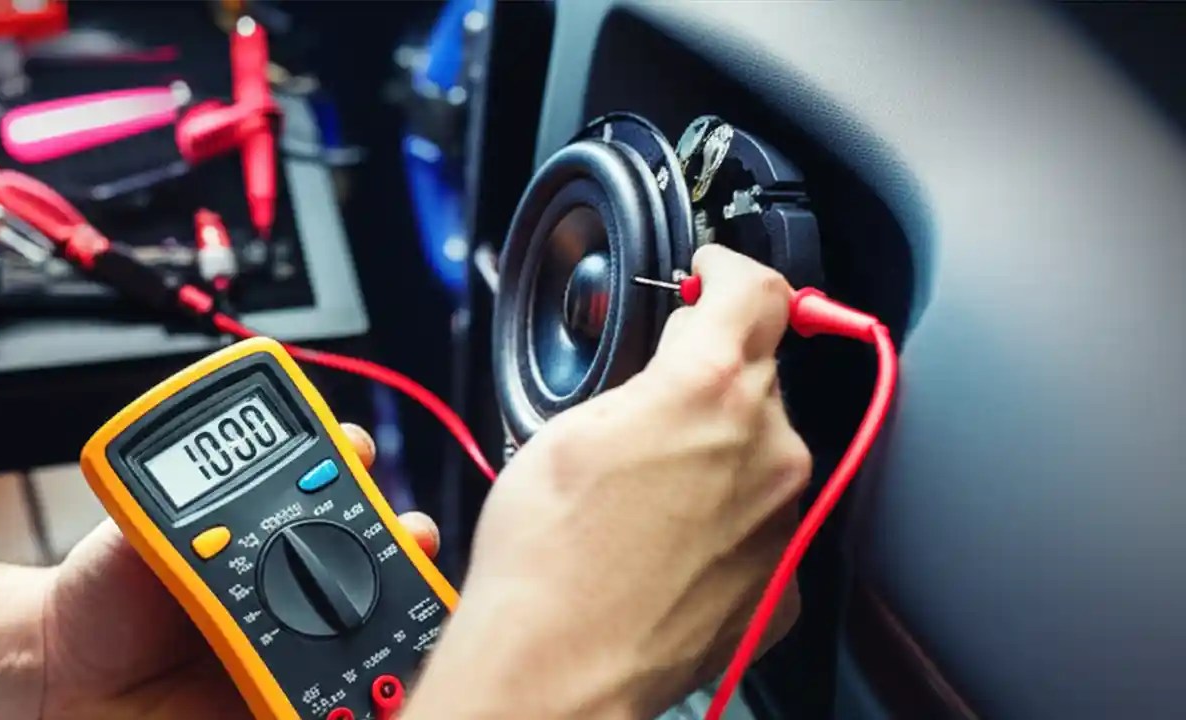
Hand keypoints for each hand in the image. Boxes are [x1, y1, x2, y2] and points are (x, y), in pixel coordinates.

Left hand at [40, 423, 439, 719]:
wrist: (66, 677)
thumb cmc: (100, 595)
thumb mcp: (138, 531)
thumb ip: (182, 510)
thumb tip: (223, 492)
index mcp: (257, 524)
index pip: (320, 480)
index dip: (348, 458)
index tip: (354, 449)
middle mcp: (286, 572)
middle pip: (364, 546)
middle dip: (398, 532)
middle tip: (404, 530)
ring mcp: (292, 631)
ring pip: (365, 613)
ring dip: (395, 602)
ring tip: (402, 598)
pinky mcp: (283, 686)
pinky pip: (330, 684)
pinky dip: (357, 680)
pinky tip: (373, 669)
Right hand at [405, 245, 810, 719]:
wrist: (559, 665)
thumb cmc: (546, 557)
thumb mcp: (570, 426)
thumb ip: (645, 375)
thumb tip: (670, 360)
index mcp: (709, 389)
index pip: (758, 287)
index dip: (729, 269)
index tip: (713, 276)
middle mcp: (766, 448)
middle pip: (759, 372)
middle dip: (713, 372)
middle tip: (655, 400)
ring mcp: (782, 518)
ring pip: (763, 448)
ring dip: (720, 447)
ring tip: (649, 488)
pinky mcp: (782, 578)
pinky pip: (763, 519)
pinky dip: (727, 516)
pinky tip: (670, 538)